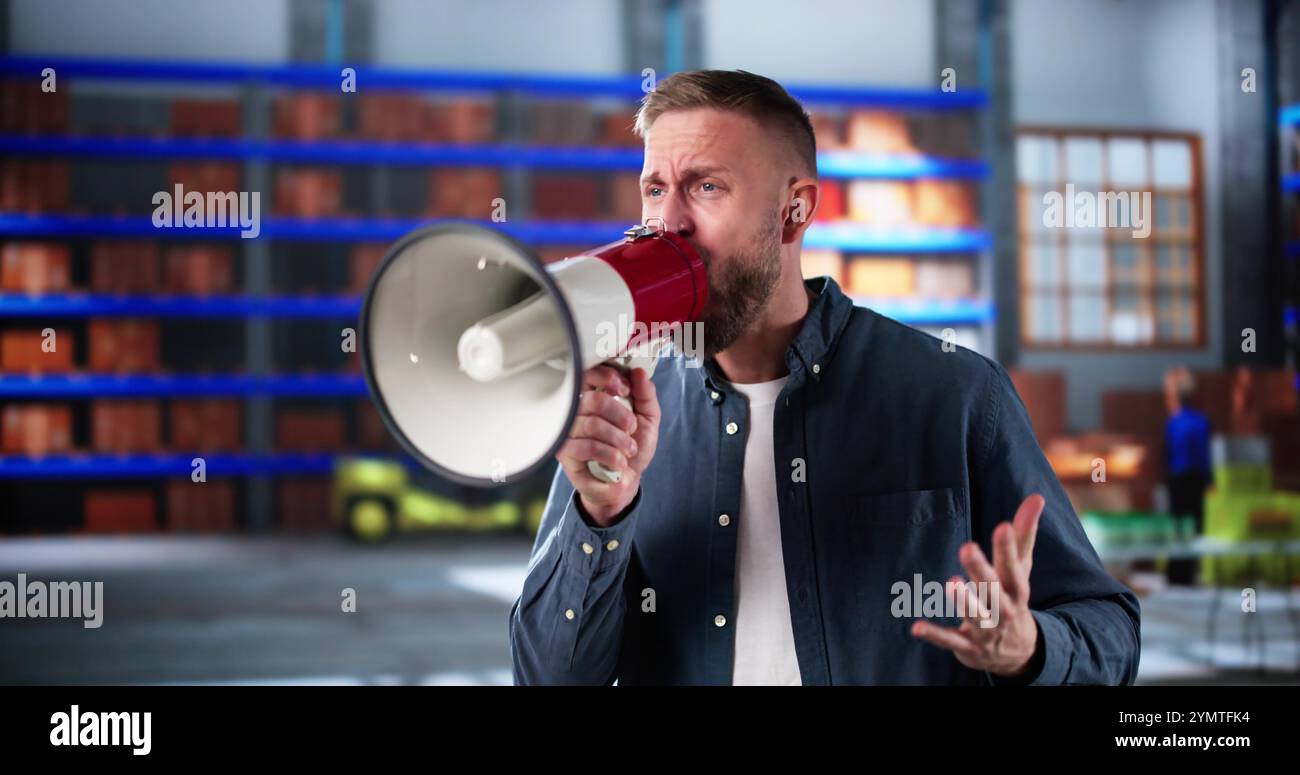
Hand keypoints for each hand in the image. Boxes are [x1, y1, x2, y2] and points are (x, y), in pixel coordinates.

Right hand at [555, 364, 660, 526]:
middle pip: (594, 400)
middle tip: (631, 428)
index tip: (625, 389)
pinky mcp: (564, 451)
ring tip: (628, 450)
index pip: (590, 373)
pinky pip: (587, 446)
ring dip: (618, 439)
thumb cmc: (631, 450)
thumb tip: (640, 373)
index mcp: (596, 396)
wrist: (625, 483)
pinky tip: (618, 462)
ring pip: (592, 424)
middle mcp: (578, 410)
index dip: (608, 377)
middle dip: (620, 415)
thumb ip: (646, 395)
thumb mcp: (648, 420)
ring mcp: (568, 430)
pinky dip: (610, 455)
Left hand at [910, 494, 1044, 678]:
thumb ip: (1024, 534)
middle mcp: (1004, 610)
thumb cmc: (1013, 598)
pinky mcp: (968, 647)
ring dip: (963, 601)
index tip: (1002, 525)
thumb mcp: (1021, 569)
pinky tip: (916, 628)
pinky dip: (935, 635)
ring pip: (975, 616)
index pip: (1014, 567)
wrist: (1018, 653)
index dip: (1008, 548)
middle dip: (981, 570)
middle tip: (967, 547)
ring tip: (951, 582)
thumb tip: (1037, 497)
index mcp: (1016, 589)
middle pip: (993, 590)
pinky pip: (951, 641)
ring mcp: (986, 630)